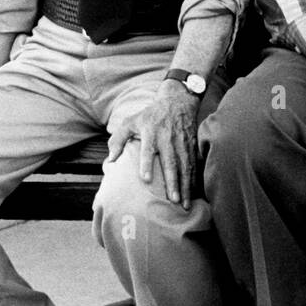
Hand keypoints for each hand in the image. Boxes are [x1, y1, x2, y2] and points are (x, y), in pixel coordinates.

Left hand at [108, 83, 199, 207]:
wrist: (178, 101)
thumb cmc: (151, 115)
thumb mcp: (132, 121)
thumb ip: (118, 139)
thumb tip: (110, 160)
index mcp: (151, 133)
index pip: (148, 150)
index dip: (147, 163)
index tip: (146, 179)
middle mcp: (168, 139)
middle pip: (171, 162)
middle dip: (173, 181)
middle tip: (173, 200)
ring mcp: (182, 143)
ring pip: (185, 166)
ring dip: (185, 185)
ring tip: (184, 204)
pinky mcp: (191, 145)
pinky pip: (194, 164)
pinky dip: (195, 179)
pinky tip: (194, 193)